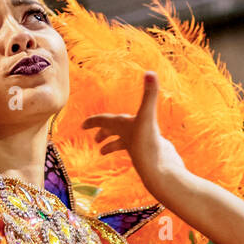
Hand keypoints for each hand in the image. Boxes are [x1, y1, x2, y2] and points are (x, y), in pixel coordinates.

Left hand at [81, 71, 186, 192]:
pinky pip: (139, 146)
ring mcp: (139, 145)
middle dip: (103, 134)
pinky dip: (136, 144)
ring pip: (123, 142)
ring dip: (114, 144)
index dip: (93, 121)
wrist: (161, 171)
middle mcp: (129, 136)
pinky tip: (140, 145)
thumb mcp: (148, 116)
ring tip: (103, 151)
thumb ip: (150, 95)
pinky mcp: (150, 151)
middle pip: (112, 132)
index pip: (105, 121)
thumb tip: (151, 72)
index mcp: (124, 127)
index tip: (82, 125)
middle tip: (95, 140)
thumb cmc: (149, 145)